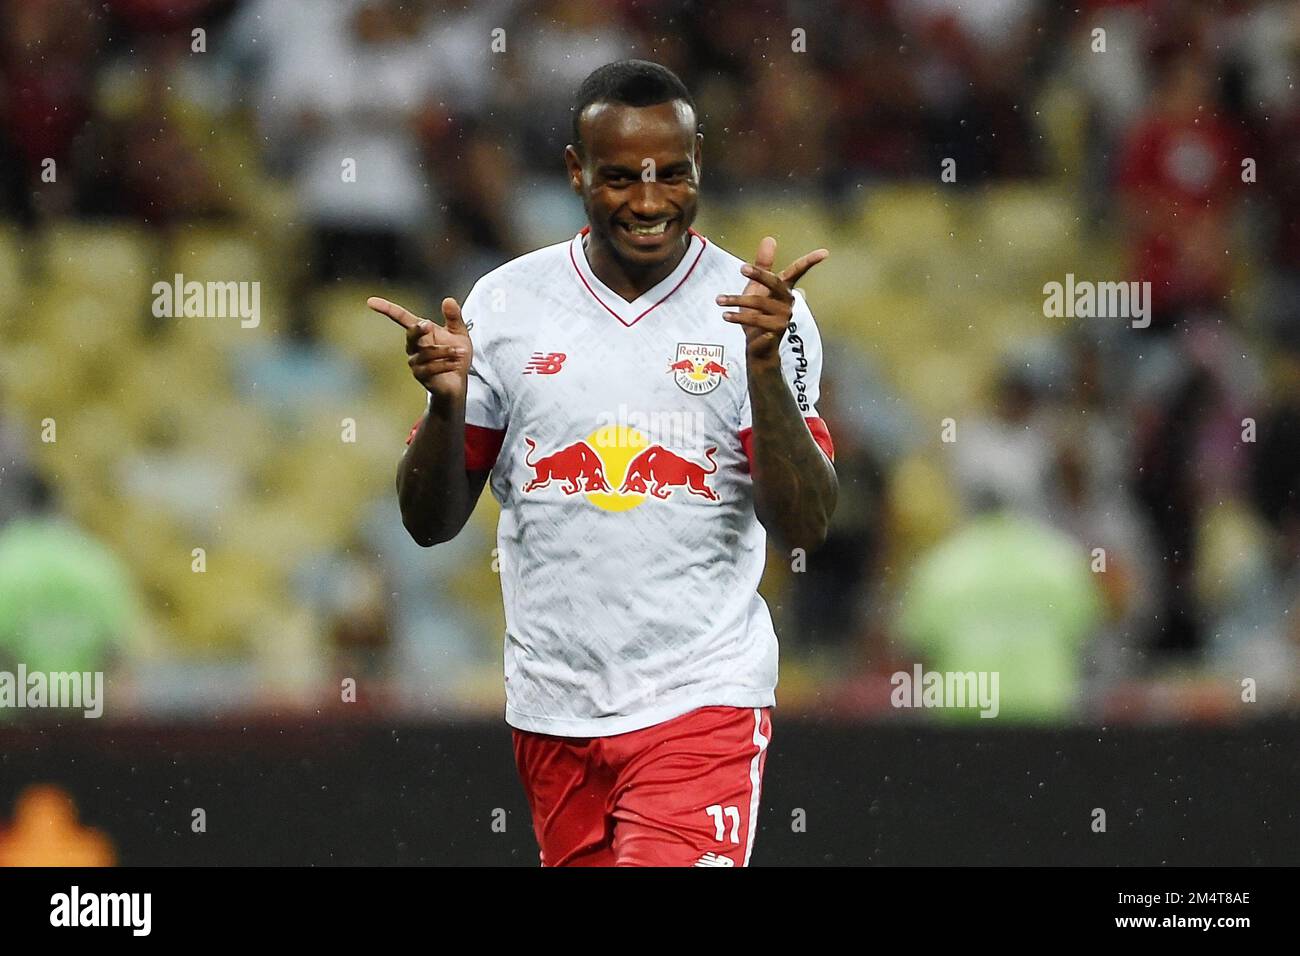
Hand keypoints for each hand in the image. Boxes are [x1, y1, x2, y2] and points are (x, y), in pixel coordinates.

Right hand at [368, 296, 471, 401]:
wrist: (458, 382)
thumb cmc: (456, 356)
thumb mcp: (459, 333)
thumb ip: (454, 317)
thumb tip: (448, 300)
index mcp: (421, 332)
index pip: (401, 318)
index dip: (386, 309)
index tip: (371, 301)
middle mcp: (414, 346)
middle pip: (410, 334)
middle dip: (418, 329)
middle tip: (429, 325)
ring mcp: (415, 362)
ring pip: (426, 352)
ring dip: (446, 351)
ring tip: (459, 352)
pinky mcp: (420, 375)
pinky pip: (431, 367)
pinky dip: (446, 364)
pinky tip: (455, 364)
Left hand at [716, 236, 826, 366]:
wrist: (758, 348)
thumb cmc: (758, 316)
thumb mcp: (757, 288)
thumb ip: (762, 265)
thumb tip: (770, 238)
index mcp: (784, 290)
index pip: (798, 272)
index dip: (810, 261)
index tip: (825, 252)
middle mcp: (788, 302)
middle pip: (775, 283)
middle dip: (759, 274)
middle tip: (741, 268)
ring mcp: (783, 318)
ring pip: (758, 304)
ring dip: (736, 301)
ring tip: (719, 300)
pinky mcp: (775, 332)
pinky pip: (756, 321)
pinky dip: (739, 319)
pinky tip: (727, 316)